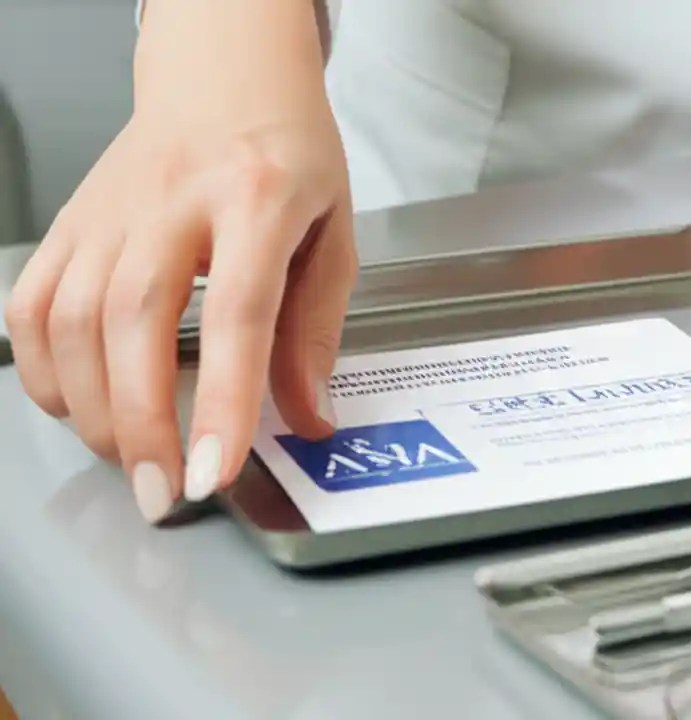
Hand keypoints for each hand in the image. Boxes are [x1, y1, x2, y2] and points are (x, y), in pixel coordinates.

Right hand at [4, 0, 354, 521]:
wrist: (225, 77)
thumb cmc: (287, 151)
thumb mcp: (334, 231)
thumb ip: (318, 327)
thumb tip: (309, 418)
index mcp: (257, 196)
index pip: (236, 311)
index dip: (224, 401)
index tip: (214, 471)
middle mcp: (172, 199)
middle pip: (133, 322)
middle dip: (143, 424)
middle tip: (165, 494)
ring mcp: (108, 209)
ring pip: (71, 320)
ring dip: (95, 410)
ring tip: (135, 460)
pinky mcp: (71, 223)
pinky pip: (32, 306)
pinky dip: (45, 370)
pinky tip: (80, 406)